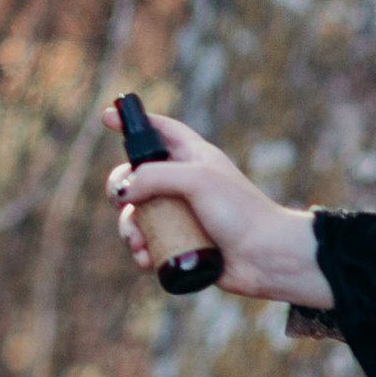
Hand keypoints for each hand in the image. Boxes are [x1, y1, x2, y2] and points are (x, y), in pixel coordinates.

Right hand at [102, 105, 331, 309]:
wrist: (267, 258)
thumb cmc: (240, 212)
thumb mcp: (196, 180)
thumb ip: (153, 176)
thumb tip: (123, 194)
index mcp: (193, 157)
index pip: (159, 130)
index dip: (133, 121)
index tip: (108, 118)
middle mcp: (184, 183)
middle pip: (136, 175)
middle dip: (120, 189)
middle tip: (121, 201)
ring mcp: (180, 214)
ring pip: (137, 213)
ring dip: (129, 229)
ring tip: (138, 244)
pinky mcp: (180, 243)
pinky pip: (148, 243)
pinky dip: (140, 250)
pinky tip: (146, 259)